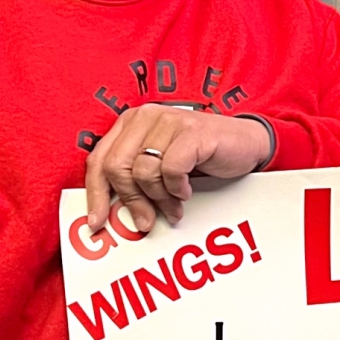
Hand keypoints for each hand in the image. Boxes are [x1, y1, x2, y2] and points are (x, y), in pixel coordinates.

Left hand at [86, 104, 271, 233]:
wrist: (244, 144)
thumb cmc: (199, 157)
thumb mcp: (160, 167)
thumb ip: (135, 181)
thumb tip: (113, 215)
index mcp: (130, 123)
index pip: (98, 160)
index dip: (95, 194)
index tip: (97, 222)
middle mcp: (145, 117)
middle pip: (116, 167)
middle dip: (131, 200)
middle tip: (146, 221)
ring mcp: (168, 121)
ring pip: (143, 172)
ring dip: (159, 198)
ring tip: (174, 205)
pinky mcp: (190, 132)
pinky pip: (170, 170)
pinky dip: (177, 188)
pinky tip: (186, 190)